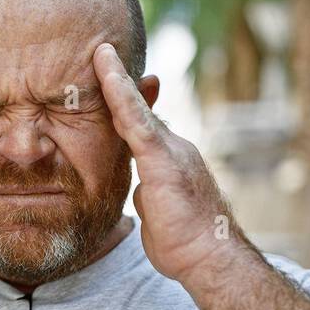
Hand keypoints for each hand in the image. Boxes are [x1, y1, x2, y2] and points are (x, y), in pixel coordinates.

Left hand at [93, 42, 251, 287]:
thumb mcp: (158, 213)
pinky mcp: (163, 160)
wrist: (209, 257)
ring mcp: (170, 152)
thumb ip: (149, 195)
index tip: (113, 79)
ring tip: (100, 52)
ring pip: (136, 109)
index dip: (126, 103)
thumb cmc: (184, 245)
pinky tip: (106, 73)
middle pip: (139, 110)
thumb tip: (140, 190)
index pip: (142, 127)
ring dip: (117, 79)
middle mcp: (173, 148)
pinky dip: (120, 94)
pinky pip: (136, 120)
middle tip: (102, 52)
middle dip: (121, 82)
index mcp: (168, 161)